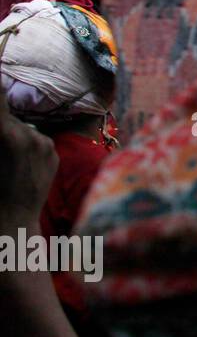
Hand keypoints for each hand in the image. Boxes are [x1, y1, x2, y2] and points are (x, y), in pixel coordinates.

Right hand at [0, 91, 58, 229]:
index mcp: (4, 134)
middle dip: (0, 123)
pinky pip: (35, 139)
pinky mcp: (52, 152)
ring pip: (21, 127)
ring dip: (11, 135)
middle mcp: (27, 134)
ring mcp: (43, 143)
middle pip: (6, 116)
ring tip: (6, 159)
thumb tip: (3, 117)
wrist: (12, 219)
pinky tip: (19, 165)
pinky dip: (26, 145)